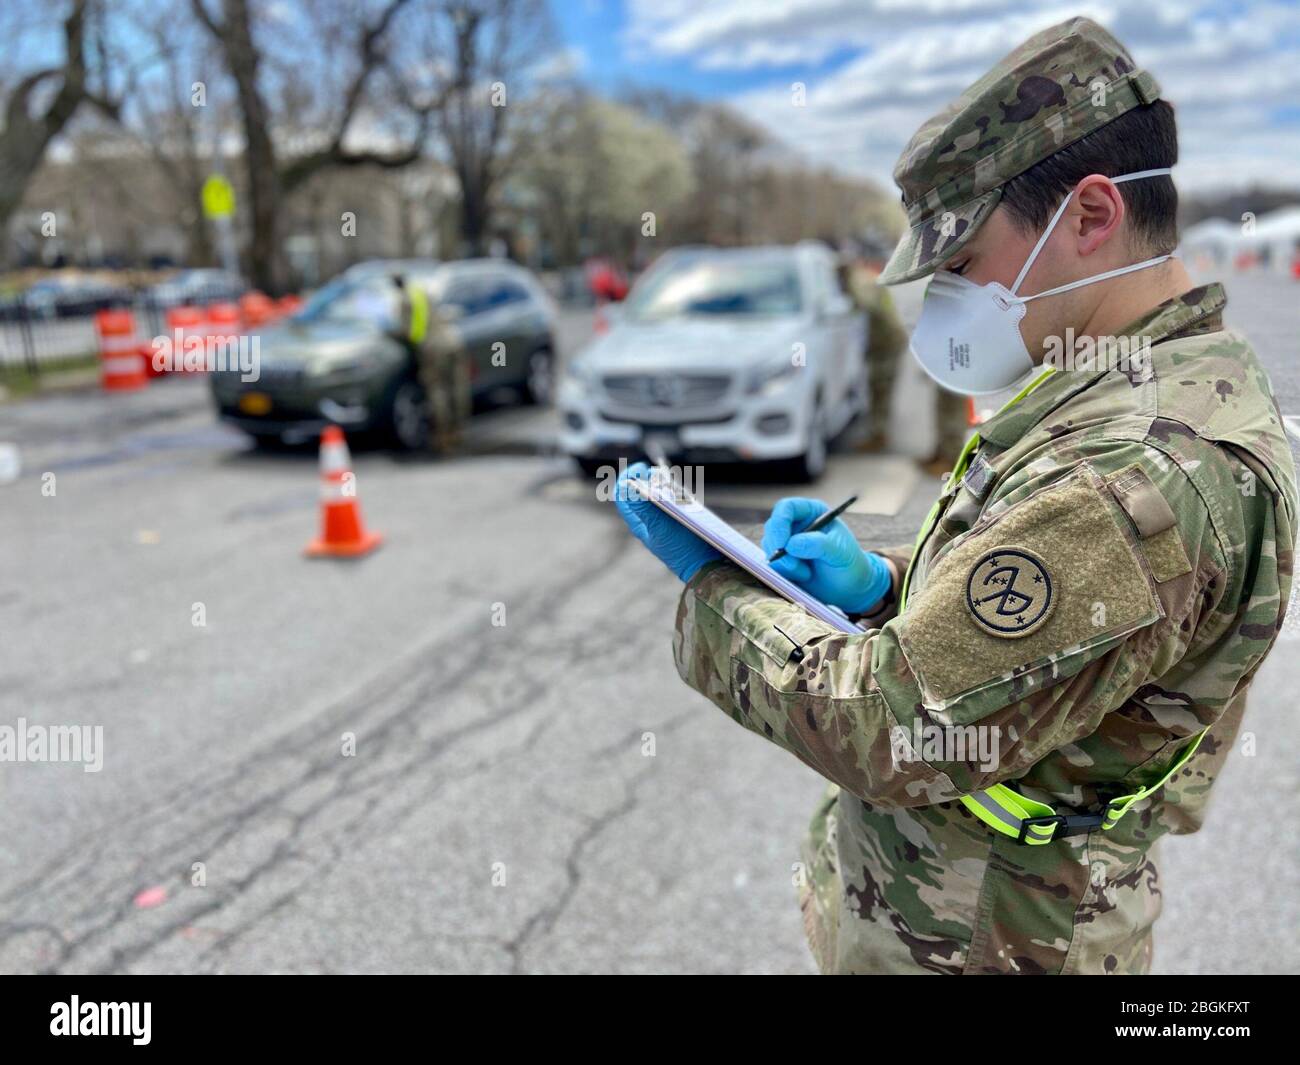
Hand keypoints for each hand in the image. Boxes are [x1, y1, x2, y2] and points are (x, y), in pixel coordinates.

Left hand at [614, 463, 720, 581]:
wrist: (705, 566)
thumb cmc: (682, 549)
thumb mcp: (661, 528)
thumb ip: (645, 508)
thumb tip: (629, 487)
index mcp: (639, 524)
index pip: (623, 496)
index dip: (628, 478)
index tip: (641, 468)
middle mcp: (649, 522)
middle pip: (640, 493)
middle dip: (647, 479)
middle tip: (658, 474)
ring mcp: (664, 522)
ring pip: (657, 497)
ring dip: (661, 485)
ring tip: (670, 481)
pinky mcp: (679, 522)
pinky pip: (672, 503)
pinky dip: (674, 493)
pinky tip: (682, 492)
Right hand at [761, 497, 889, 613]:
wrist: (849, 587)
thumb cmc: (849, 563)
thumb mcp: (841, 552)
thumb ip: (819, 545)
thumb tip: (791, 544)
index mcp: (811, 512)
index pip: (787, 508)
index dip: (780, 522)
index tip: (782, 544)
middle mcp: (796, 525)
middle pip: (772, 527)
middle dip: (779, 548)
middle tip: (794, 566)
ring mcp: (787, 543)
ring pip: (770, 548)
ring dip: (785, 564)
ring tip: (807, 573)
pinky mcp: (782, 561)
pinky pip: (772, 565)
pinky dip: (784, 573)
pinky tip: (802, 577)